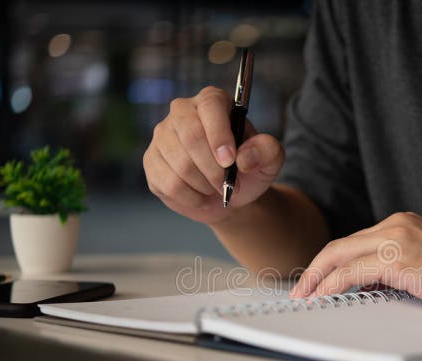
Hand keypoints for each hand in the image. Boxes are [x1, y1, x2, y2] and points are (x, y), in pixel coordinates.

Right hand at [143, 86, 284, 224]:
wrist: (228, 193)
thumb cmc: (248, 169)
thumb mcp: (270, 160)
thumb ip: (268, 151)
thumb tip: (245, 157)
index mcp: (213, 101)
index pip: (210, 106)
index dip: (219, 134)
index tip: (230, 161)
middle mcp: (182, 111)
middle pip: (191, 136)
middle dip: (214, 169)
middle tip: (230, 186)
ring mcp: (162, 136)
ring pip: (181, 165)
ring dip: (206, 185)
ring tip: (217, 188)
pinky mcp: (151, 161)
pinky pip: (169, 184)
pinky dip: (192, 198)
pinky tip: (201, 195)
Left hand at [289, 212, 421, 315]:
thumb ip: (396, 270)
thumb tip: (365, 288)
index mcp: (403, 225)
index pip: (354, 243)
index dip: (329, 264)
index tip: (315, 283)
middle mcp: (397, 225)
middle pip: (340, 246)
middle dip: (313, 270)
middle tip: (299, 292)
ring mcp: (398, 238)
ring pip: (340, 255)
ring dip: (316, 278)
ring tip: (304, 298)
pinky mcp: (401, 258)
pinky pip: (353, 272)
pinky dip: (332, 285)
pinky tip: (322, 298)